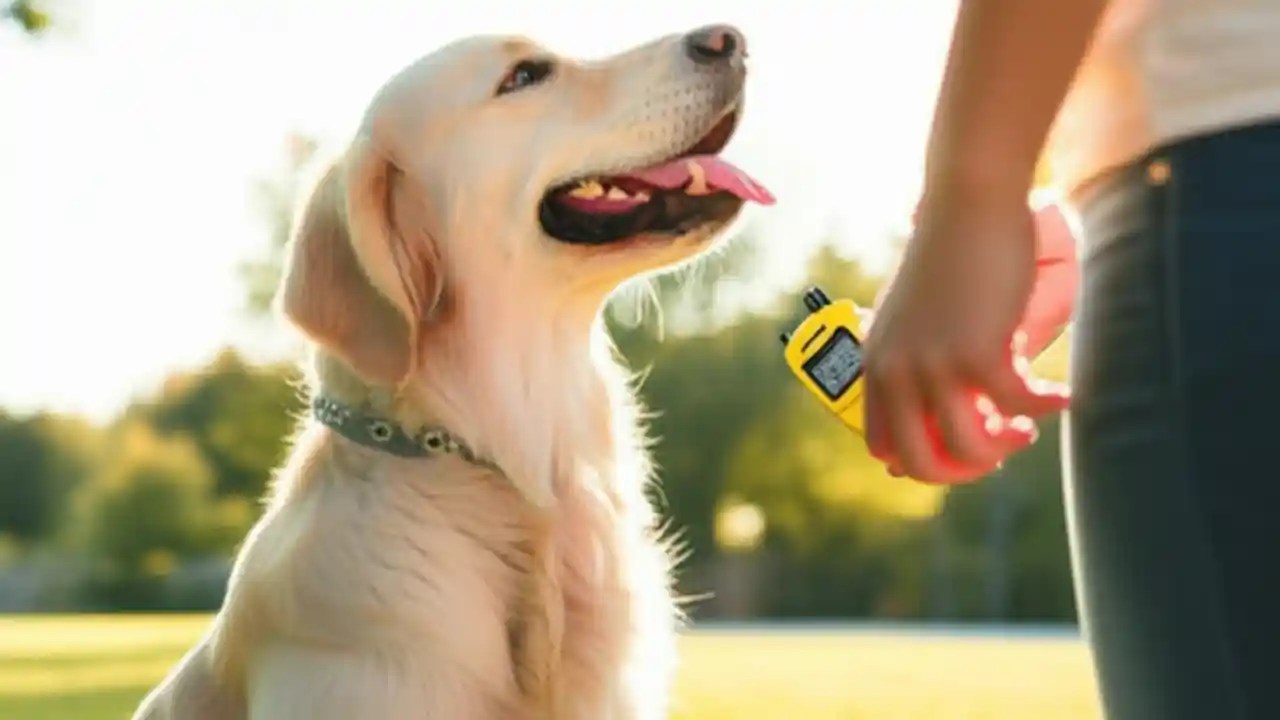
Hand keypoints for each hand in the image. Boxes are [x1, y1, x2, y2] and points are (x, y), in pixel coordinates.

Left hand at [861, 191, 1070, 483]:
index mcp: (875, 366)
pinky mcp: (976, 352)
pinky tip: (1062, 396)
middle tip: (1000, 446)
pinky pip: (1019, 407)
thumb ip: (916, 366)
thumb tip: (944, 425)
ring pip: (973, 448)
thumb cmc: (948, 260)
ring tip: (1027, 425)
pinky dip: (1046, 407)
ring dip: (1009, 444)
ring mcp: (933, 365)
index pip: (885, 448)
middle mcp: (896, 372)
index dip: (927, 462)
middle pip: (923, 463)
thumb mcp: (914, 321)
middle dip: (968, 470)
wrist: (966, 206)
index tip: (962, 449)